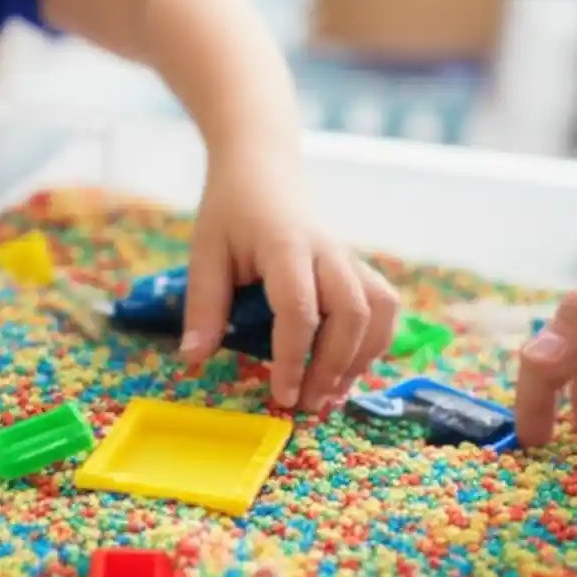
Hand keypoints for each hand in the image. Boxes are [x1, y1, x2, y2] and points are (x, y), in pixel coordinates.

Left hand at [181, 156, 399, 411]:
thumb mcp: (205, 252)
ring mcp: (350, 258)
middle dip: (334, 366)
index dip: (293, 357)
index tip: (281, 395)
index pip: (299, 308)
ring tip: (332, 395)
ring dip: (361, 359)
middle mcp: (328, 252)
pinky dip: (374, 343)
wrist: (263, 171)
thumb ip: (203, 306)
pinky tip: (348, 370)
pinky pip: (384, 307)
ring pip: (379, 311)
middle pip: (352, 313)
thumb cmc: (231, 213)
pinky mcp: (359, 267)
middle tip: (308, 405)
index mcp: (286, 246)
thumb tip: (193, 359)